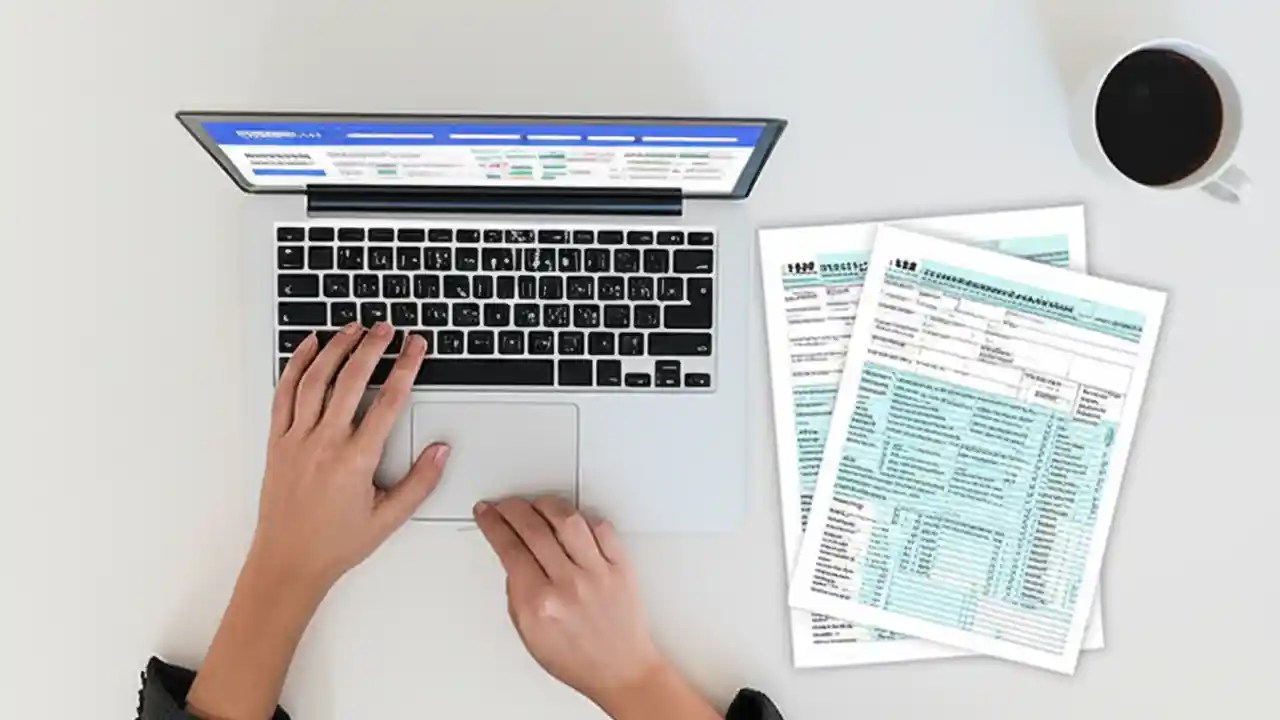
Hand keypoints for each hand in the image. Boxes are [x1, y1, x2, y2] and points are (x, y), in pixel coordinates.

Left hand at [253, 321, 449, 590]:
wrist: (287, 562)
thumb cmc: (335, 544)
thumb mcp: (389, 518)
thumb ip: (420, 481)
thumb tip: (441, 450)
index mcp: (356, 460)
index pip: (389, 401)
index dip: (406, 367)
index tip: (415, 347)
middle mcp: (324, 444)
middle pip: (352, 380)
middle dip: (373, 347)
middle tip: (387, 328)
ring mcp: (296, 439)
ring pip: (315, 380)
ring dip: (336, 348)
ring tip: (353, 328)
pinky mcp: (276, 442)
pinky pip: (284, 393)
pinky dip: (296, 365)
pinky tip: (308, 347)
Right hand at [473, 496, 668, 711]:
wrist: (621, 671)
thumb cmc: (577, 659)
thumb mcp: (529, 634)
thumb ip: (517, 593)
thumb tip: (512, 554)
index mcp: (539, 604)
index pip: (509, 548)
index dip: (493, 524)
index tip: (486, 513)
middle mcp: (568, 585)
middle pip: (533, 528)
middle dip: (512, 508)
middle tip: (505, 505)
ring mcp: (597, 573)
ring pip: (567, 520)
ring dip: (545, 505)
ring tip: (536, 505)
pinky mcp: (621, 567)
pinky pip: (601, 528)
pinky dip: (583, 517)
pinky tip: (570, 519)